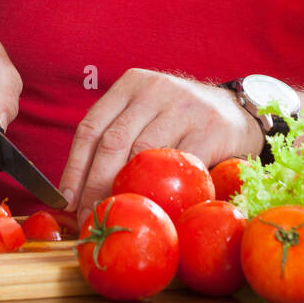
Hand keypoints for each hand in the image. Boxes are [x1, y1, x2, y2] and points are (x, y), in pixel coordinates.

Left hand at [58, 70, 262, 225]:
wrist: (239, 112)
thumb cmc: (182, 120)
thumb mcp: (147, 113)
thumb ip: (119, 138)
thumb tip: (78, 189)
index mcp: (131, 84)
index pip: (91, 126)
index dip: (74, 167)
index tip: (65, 200)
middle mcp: (154, 90)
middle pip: (113, 142)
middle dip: (94, 185)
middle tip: (87, 218)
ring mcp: (183, 107)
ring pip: (143, 154)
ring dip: (126, 192)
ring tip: (115, 216)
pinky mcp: (210, 129)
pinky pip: (179, 166)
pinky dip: (163, 191)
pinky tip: (154, 209)